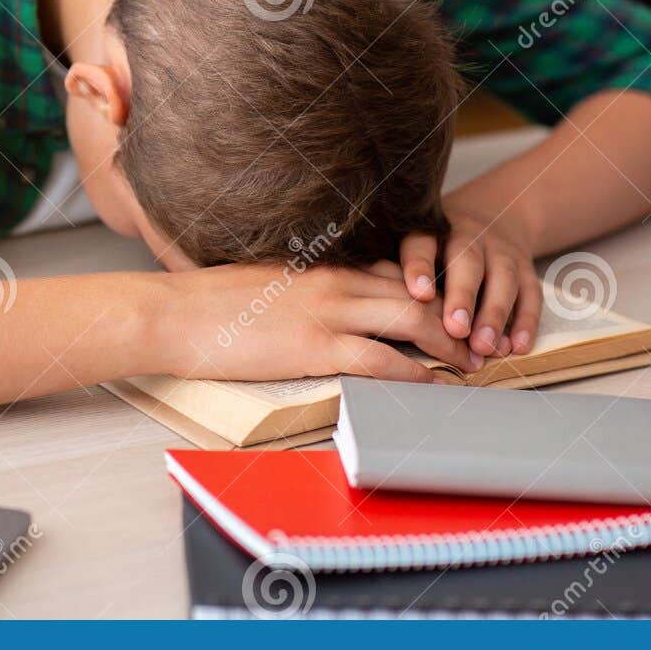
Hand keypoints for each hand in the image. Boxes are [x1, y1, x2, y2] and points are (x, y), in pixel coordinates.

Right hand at [149, 260, 482, 381]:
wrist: (173, 313)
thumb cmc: (205, 303)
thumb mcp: (261, 281)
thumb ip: (295, 285)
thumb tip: (307, 301)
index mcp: (319, 264)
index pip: (391, 269)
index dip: (427, 288)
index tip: (447, 304)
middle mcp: (333, 281)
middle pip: (415, 291)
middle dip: (454, 313)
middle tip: (476, 335)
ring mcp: (328, 312)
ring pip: (412, 319)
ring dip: (448, 342)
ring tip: (473, 362)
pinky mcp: (316, 346)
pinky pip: (383, 359)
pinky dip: (417, 372)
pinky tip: (435, 385)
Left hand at [398, 199, 541, 357]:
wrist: (494, 213)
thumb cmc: (438, 246)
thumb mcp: (414, 247)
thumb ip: (395, 273)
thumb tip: (371, 312)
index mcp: (432, 231)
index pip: (422, 243)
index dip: (420, 267)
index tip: (419, 294)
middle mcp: (468, 236)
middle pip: (466, 262)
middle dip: (462, 297)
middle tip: (456, 330)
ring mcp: (501, 251)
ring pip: (502, 278)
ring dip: (494, 314)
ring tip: (484, 347)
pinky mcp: (526, 269)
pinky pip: (530, 294)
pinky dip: (526, 322)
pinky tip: (518, 347)